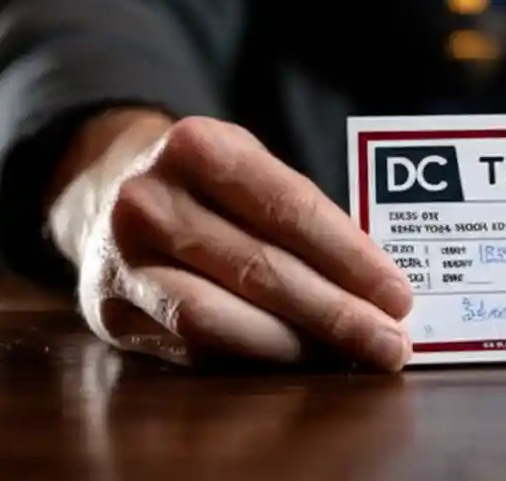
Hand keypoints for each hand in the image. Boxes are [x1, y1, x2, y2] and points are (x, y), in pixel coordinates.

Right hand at [47, 111, 413, 370]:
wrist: (107, 192)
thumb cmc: (210, 185)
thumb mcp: (252, 167)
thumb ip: (307, 214)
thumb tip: (380, 283)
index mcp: (198, 146)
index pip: (290, 209)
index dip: (351, 258)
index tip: (398, 295)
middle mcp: (149, 201)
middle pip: (260, 269)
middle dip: (336, 313)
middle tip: (390, 341)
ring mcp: (122, 260)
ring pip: (218, 318)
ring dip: (296, 345)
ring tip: (352, 354)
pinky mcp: (110, 314)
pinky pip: (191, 348)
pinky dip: (253, 357)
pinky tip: (299, 359)